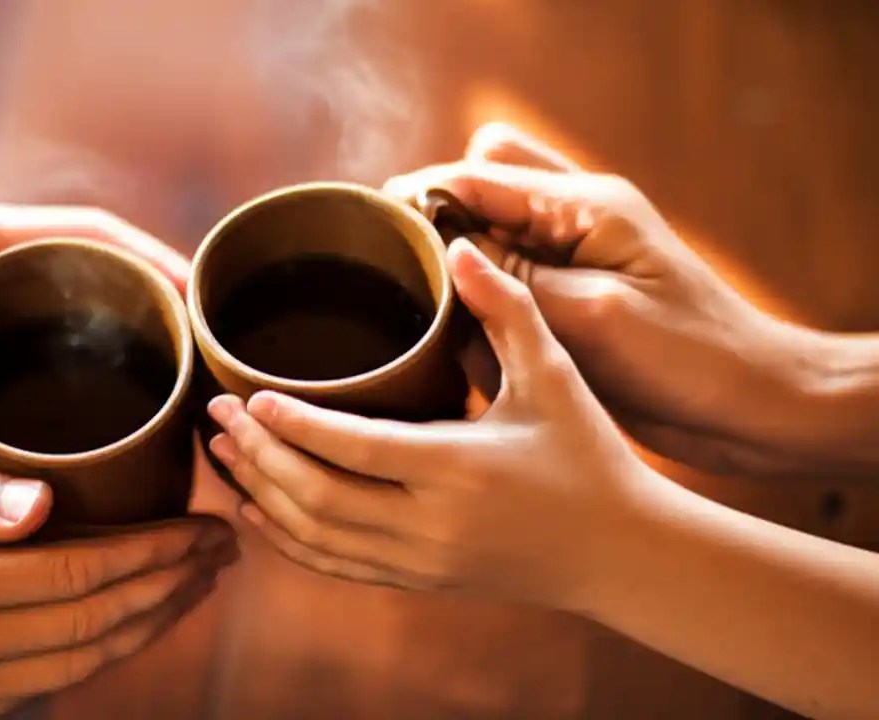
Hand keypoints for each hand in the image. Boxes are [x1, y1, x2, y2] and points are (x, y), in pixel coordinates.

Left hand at [0, 196, 190, 445]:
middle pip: (93, 262)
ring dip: (134, 324)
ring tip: (185, 377)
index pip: (78, 231)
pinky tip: (117, 404)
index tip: (200, 295)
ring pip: (77, 300)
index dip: (146, 256)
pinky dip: (93, 357)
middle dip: (159, 290)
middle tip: (213, 345)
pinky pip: (49, 336)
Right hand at [0, 445, 234, 719]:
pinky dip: (87, 658)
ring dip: (142, 628)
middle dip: (168, 588)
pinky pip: (28, 692)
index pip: (73, 571)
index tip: (205, 525)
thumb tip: (44, 503)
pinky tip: (118, 626)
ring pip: (69, 669)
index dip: (152, 551)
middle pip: (87, 625)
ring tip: (192, 588)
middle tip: (222, 550)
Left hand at [205, 239, 656, 607]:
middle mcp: (431, 524)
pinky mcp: (419, 581)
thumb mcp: (553, 374)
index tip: (248, 396)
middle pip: (317, 497)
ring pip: (316, 537)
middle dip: (259, 455)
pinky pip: (336, 566)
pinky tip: (258, 510)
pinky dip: (288, 540)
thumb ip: (506, 307)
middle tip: (218, 414)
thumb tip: (456, 246)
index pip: (354, 448)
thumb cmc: (589, 455)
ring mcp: (421, 562)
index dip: (293, 425)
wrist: (622, 554)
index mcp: (460, 469)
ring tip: (222, 453)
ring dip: (262, 494)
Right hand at [385, 123, 833, 476]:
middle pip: (479, 184)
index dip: (418, 196)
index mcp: (585, 206)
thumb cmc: (687, 359)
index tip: (369, 235)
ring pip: (487, 233)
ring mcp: (573, 255)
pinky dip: (482, 306)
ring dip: (459, 269)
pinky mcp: (571, 295)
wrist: (750, 407)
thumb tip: (441, 245)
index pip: (477, 174)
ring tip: (439, 322)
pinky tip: (471, 346)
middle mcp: (575, 218)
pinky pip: (505, 281)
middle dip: (437, 224)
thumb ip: (513, 277)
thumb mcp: (591, 316)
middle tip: (407, 280)